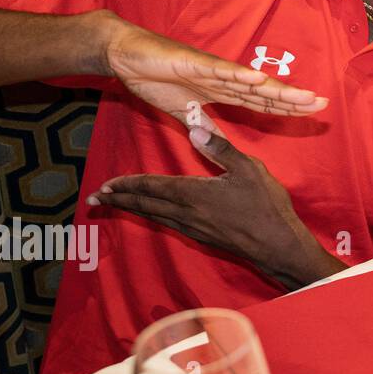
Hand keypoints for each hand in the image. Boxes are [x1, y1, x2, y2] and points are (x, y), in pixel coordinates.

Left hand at [91, 127, 338, 288]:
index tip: (107, 184)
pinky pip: (168, 223)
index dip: (128, 184)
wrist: (277, 245)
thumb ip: (221, 148)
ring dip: (132, 209)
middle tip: (95, 198)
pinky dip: (152, 216)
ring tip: (116, 205)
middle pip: (145, 205)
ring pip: (154, 216)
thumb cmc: (266, 205)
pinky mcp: (203, 237)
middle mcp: (187, 213)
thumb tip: (194, 128)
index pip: (152, 187)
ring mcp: (194, 228)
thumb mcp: (249, 169)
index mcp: (194, 194)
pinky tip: (155, 215)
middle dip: (119, 200)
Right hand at [103, 13, 326, 130]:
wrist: (125, 54)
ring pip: (250, 82)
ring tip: (304, 95)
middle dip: (293, 99)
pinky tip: (259, 79)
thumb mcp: (184, 113)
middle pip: (264, 92)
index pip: (261, 102)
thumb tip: (220, 145)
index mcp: (223, 91)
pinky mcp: (192, 63)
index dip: (285, 107)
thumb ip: (204, 127)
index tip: (312, 113)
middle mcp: (224, 79)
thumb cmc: (155, 78)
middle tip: (323, 104)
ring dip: (277, 89)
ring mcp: (210, 70)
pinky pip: (218, 70)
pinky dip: (238, 74)